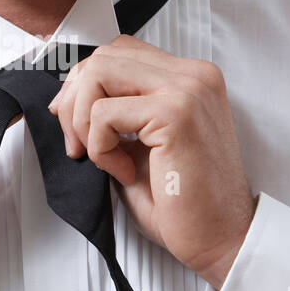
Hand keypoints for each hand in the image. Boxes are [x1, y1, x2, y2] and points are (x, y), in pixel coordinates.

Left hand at [47, 37, 255, 288]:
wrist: (222, 239)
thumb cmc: (182, 203)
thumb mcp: (142, 144)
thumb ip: (118, 111)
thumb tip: (67, 99)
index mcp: (190, 77)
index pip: (120, 51)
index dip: (85, 84)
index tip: (76, 125)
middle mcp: (194, 75)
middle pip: (105, 56)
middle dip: (74, 101)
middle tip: (77, 145)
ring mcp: (187, 90)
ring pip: (99, 73)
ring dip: (83, 121)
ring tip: (103, 159)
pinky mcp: (175, 114)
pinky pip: (104, 114)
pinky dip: (99, 147)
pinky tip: (123, 173)